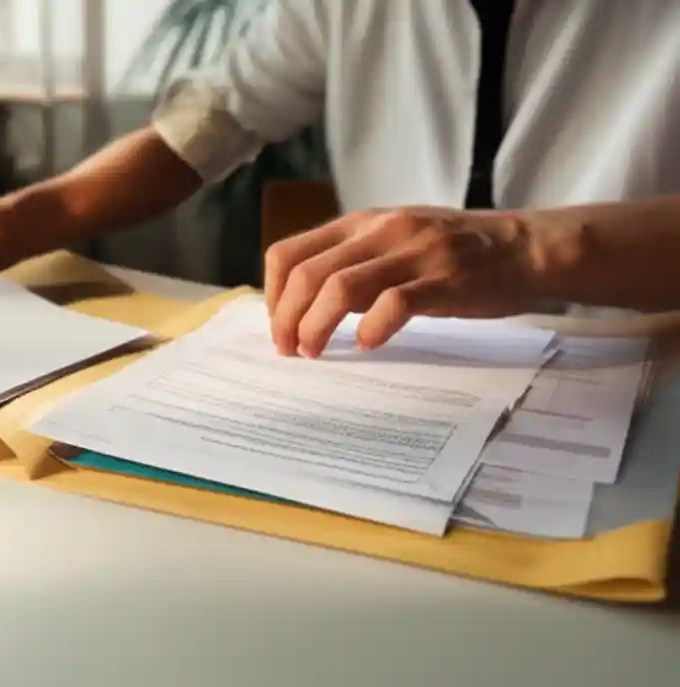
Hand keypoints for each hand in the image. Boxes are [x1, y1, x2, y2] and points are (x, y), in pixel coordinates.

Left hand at [263, 207, 538, 356]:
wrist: (525, 246)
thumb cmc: (453, 252)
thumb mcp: (393, 242)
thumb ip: (351, 263)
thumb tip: (301, 304)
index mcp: (361, 223)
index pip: (289, 253)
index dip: (272, 295)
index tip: (278, 326)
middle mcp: (381, 232)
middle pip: (307, 275)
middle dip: (286, 318)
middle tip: (289, 350)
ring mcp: (413, 253)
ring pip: (340, 287)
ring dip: (316, 326)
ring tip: (314, 352)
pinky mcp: (445, 279)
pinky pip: (395, 303)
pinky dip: (372, 328)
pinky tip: (366, 345)